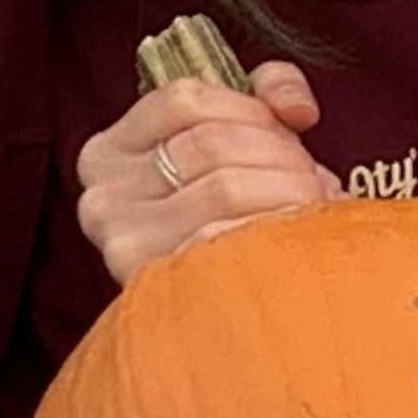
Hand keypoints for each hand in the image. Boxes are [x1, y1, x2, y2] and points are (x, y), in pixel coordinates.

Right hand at [75, 60, 334, 284]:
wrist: (226, 322)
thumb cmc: (232, 219)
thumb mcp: (235, 140)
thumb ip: (267, 94)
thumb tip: (298, 108)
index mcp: (110, 152)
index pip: (185, 100)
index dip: (251, 109)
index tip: (288, 130)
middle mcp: (102, 196)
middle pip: (211, 143)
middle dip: (281, 156)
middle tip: (315, 180)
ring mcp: (121, 242)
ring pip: (223, 187)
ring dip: (287, 192)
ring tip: (312, 209)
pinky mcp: (150, 284)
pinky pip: (222, 240)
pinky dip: (269, 232)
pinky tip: (292, 241)